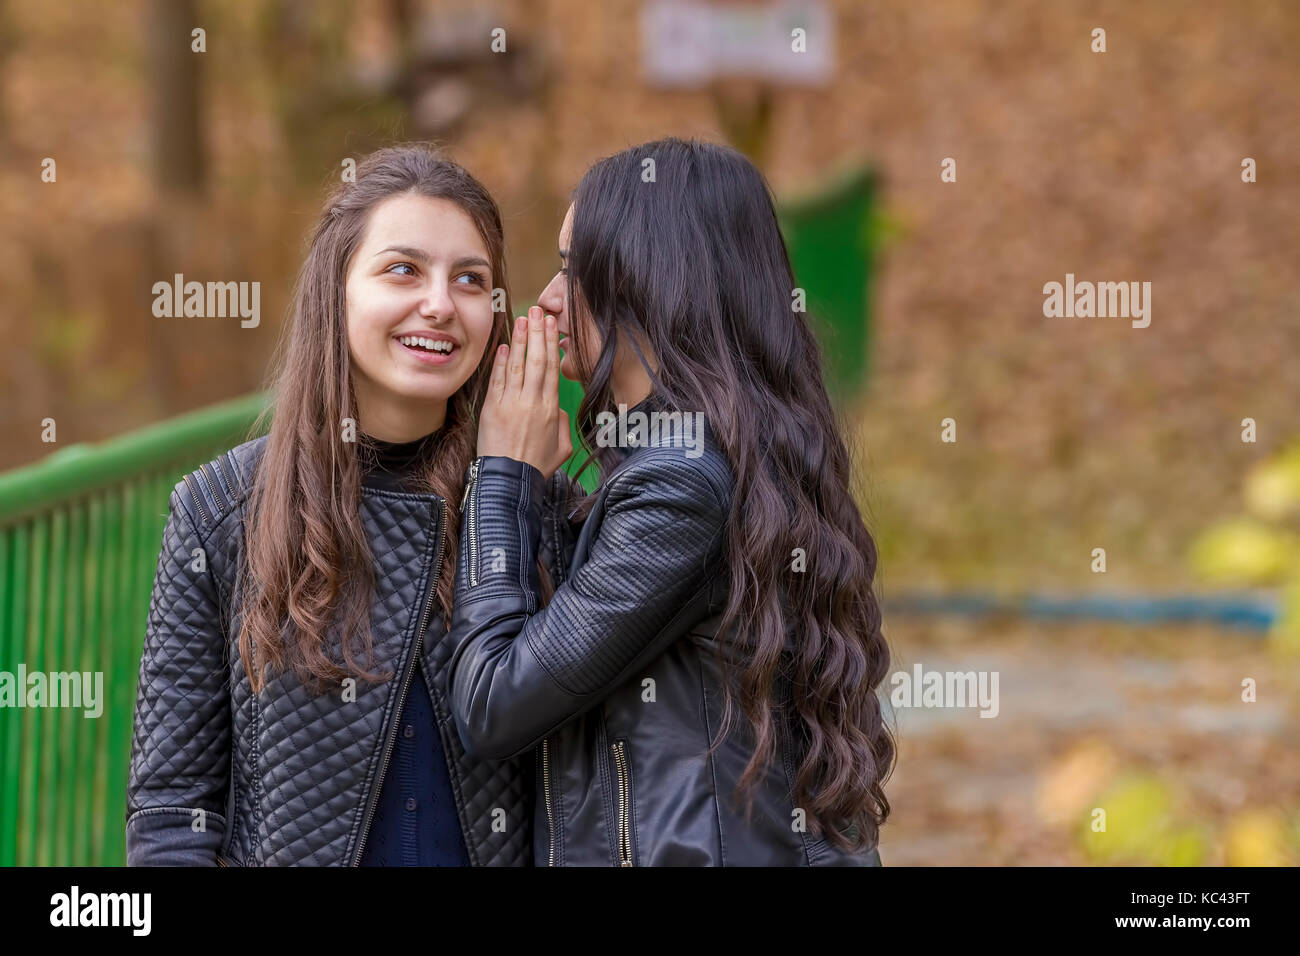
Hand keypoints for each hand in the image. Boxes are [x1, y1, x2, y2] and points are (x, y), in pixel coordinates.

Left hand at [477, 305, 573, 476]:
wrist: (510, 481)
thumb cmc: (536, 467)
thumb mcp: (563, 448)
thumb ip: (563, 423)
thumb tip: (557, 408)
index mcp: (552, 409)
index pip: (552, 368)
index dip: (551, 344)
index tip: (552, 325)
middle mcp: (533, 401)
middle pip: (537, 360)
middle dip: (537, 333)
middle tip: (538, 310)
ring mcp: (511, 404)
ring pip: (518, 365)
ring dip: (520, 340)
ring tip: (522, 319)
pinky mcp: (493, 409)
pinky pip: (498, 380)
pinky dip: (501, 362)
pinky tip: (504, 346)